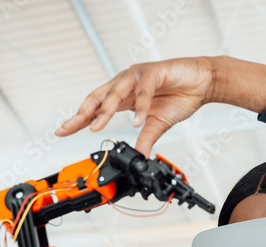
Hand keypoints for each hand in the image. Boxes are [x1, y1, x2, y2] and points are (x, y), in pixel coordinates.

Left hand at [54, 56, 216, 156]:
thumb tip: (139, 156)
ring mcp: (138, 76)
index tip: (63, 131)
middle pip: (98, 98)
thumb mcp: (158, 124)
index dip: (79, 119)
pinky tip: (136, 121)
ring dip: (106, 111)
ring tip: (97, 127)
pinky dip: (140, 107)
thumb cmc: (180, 97)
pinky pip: (143, 91)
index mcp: (123, 95)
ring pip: (116, 92)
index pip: (95, 107)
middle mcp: (125, 83)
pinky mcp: (154, 72)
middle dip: (82, 114)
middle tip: (69, 129)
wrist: (202, 83)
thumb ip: (145, 138)